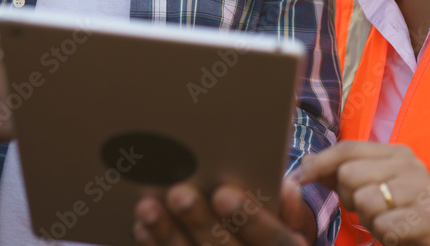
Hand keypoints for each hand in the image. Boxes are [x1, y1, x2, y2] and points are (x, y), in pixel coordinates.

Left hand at [133, 178, 313, 245]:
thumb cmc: (267, 241)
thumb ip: (287, 211)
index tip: (224, 193)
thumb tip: (287, 189)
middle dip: (200, 222)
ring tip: (148, 206)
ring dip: (167, 236)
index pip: (275, 242)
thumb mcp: (286, 229)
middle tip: (179, 192)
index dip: (251, 219)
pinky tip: (142, 227)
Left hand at [296, 141, 429, 245]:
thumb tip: (307, 163)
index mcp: (397, 153)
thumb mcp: (374, 191)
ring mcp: (422, 188)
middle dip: (350, 200)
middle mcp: (411, 164)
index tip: (299, 178)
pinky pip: (382, 225)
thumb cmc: (404, 217)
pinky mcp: (428, 216)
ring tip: (387, 222)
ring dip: (369, 220)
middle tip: (371, 211)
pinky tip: (399, 234)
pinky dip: (385, 236)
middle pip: (349, 174)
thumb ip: (343, 175)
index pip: (348, 148)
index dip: (320, 162)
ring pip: (364, 200)